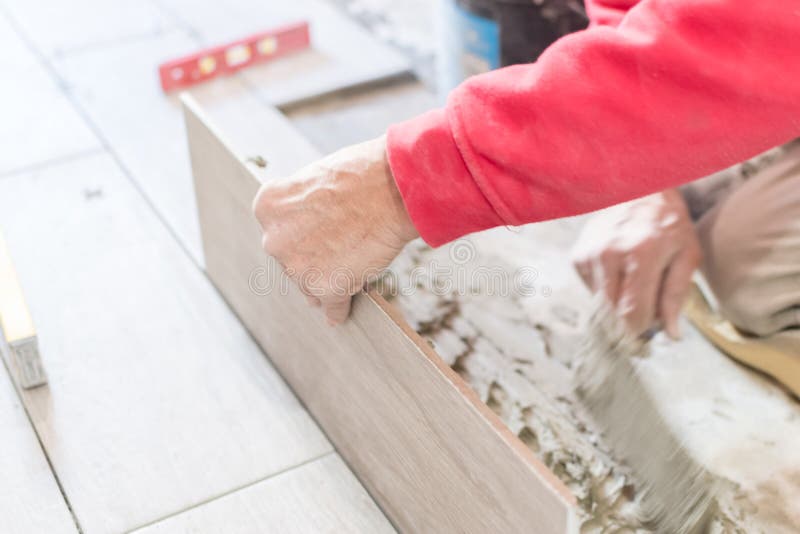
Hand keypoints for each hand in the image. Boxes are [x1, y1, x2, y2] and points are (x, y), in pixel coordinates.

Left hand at [252, 136, 417, 324]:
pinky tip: (340, 311)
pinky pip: (332, 307)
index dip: (301, 235)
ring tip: (351, 268)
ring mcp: (299, 268)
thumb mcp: (316, 178)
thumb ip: (302, 206)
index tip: (316, 237)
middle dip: (310, 260)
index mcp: (268, 208)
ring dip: (326, 282)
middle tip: (337, 252)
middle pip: (291, 261)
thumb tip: (309, 228)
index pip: (279, 232)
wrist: (395, 190)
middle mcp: (275, 240)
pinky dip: (338, 309)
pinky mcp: (327, 289)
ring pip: (310, 285)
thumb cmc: (364, 175)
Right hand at [571, 189, 700, 338]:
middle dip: (628, 322)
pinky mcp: (578, 257)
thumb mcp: (686, 255)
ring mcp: (590, 255)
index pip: (632, 313)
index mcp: (642, 254)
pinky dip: (607, 290)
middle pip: (613, 313)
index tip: (647, 337)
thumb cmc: (668, 223)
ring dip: (618, 305)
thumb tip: (670, 335)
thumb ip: (677, 296)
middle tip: (643, 316)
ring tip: (634, 286)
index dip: (640, 332)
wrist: (636, 189)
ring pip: (600, 304)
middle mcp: (610, 255)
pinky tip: (619, 273)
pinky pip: (591, 290)